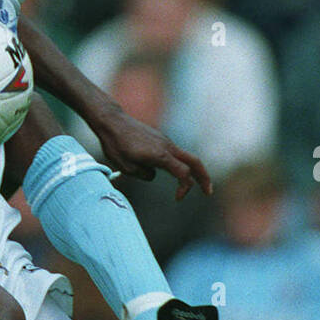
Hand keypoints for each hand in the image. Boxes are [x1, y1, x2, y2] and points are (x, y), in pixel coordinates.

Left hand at [96, 106, 211, 200]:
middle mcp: (166, 146)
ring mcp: (165, 141)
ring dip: (190, 171)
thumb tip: (153, 175)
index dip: (185, 188)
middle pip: (194, 161)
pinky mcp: (160, 139)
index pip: (183, 173)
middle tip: (208, 192)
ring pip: (185, 156)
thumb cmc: (116, 145)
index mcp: (160, 155)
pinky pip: (173, 153)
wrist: (112, 121)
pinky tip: (166, 171)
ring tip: (190, 185)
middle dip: (204, 177)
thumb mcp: (126, 168)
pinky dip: (177, 164)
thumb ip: (143, 175)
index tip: (177, 198)